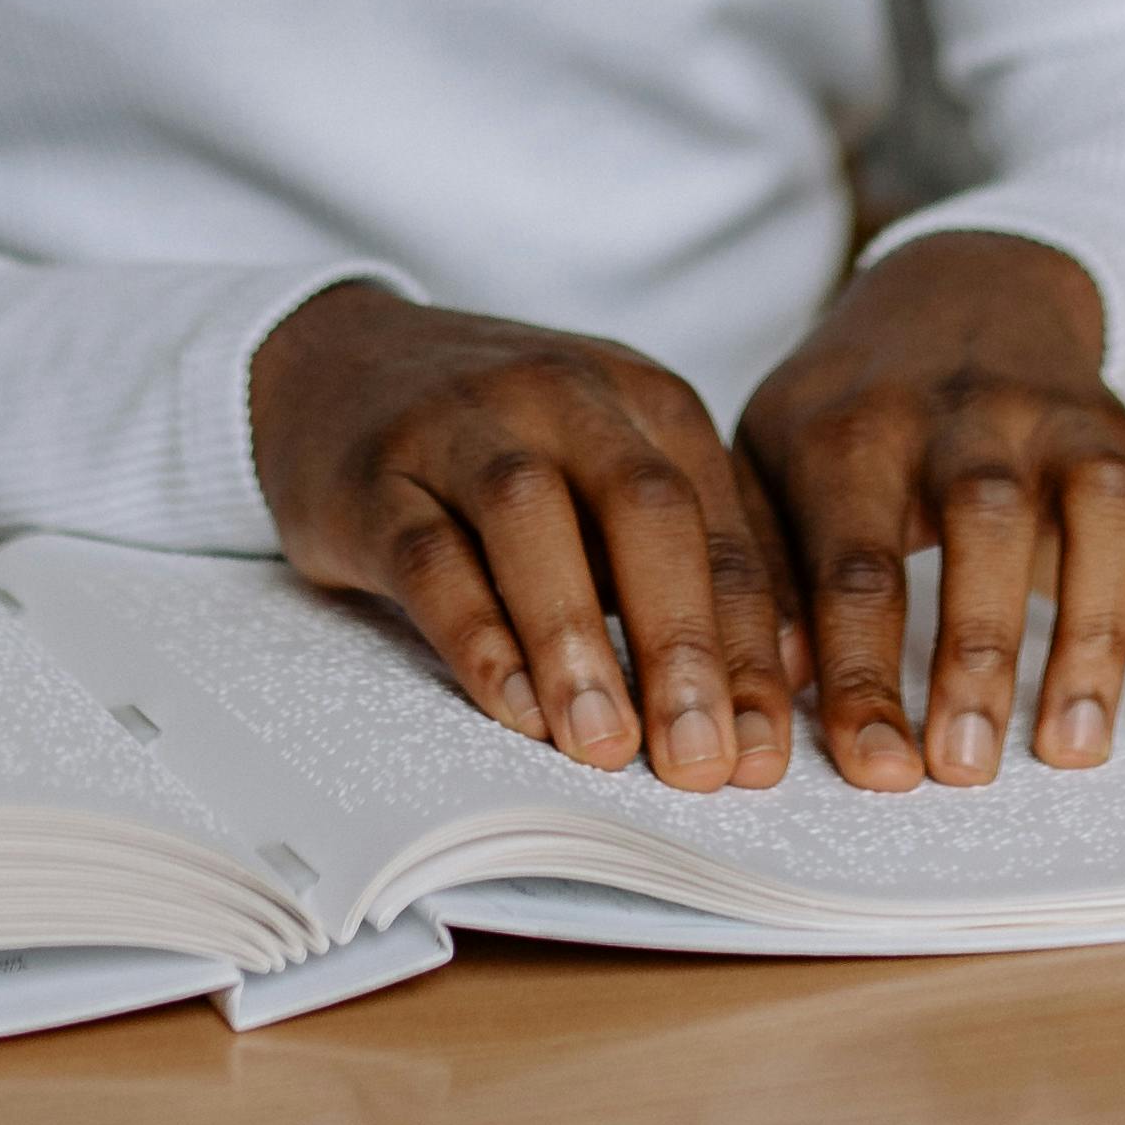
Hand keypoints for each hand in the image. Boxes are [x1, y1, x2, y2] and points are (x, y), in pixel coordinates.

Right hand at [248, 281, 799, 793]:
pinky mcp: (379, 474)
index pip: (719, 528)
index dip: (750, 644)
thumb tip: (784, 677)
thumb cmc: (507, 446)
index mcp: (645, 402)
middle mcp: (565, 397)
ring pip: (532, 521)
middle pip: (646, 511)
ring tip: (607, 745)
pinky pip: (430, 553)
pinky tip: (512, 707)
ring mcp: (465, 426)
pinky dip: (475, 633)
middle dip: (684, 643)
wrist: (341, 364)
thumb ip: (694, 555)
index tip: (765, 751)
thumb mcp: (610, 469)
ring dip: (578, 639)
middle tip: (702, 761)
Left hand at [740, 231, 1124, 794]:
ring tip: (1075, 748)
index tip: (875, 768)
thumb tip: (773, 695)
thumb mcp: (768, 455)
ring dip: (1094, 627)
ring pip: (1104, 501)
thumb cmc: (849, 406)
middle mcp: (969, 412)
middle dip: (978, 648)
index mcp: (856, 426)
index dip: (865, 667)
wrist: (962, 285)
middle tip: (966, 769)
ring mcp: (1069, 420)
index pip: (855, 555)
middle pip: (984, 516)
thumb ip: (765, 568)